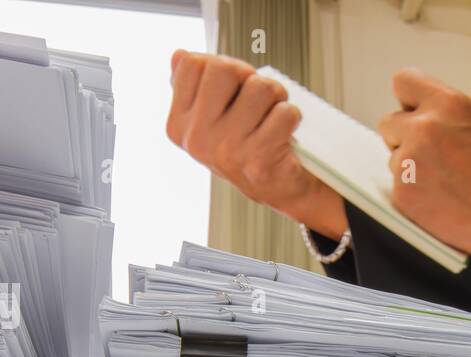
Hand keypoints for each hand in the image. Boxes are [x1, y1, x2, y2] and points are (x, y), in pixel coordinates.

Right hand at [166, 51, 347, 239]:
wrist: (278, 187)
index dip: (221, 67)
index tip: (233, 89)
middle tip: (258, 99)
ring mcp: (227, 152)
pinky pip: (285, 113)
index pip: (192, 64)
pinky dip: (292, 117)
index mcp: (178, 125)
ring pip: (260, 87)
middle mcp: (197, 140)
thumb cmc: (247, 144)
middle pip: (224, 68)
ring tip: (272, 117)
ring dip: (276, 96)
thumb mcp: (212, 116)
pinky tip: (285, 134)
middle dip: (249, 76)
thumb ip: (194, 85)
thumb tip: (179, 55)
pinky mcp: (260, 161)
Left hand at [377, 69, 470, 269]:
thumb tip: (412, 112)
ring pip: (393, 156)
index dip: (408, 100)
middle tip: (431, 155)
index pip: (403, 81)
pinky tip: (436, 197)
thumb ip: (441, 113)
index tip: (413, 112)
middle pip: (388, 122)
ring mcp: (408, 160)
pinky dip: (411, 191)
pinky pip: (396, 184)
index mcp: (447, 103)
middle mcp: (424, 126)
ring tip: (441, 180)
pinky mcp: (401, 191)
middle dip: (403, 136)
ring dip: (409, 166)